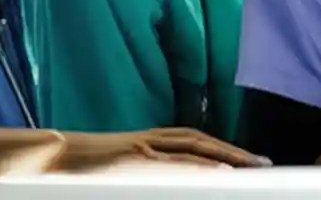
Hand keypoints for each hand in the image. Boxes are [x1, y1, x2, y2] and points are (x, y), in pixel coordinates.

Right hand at [51, 127, 271, 171]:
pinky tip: (218, 173)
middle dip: (235, 151)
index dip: (226, 148)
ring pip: (193, 148)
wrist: (56, 157)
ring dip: (225, 156)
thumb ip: (152, 170)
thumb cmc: (89, 168)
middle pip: (203, 141)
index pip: (198, 142)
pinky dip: (198, 167)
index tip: (250, 161)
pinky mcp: (134, 158)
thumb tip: (179, 180)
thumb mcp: (127, 169)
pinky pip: (172, 163)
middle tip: (264, 163)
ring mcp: (144, 147)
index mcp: (154, 141)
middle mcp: (154, 139)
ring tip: (250, 167)